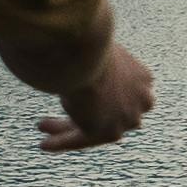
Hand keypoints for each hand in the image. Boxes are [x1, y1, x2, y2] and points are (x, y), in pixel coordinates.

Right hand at [38, 38, 154, 153]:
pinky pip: (79, 139)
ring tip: (43, 125)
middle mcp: (140, 102)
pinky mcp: (105, 132)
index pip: (124, 94)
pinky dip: (61, 142)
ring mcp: (125, 119)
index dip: (103, 97)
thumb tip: (76, 51)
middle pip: (109, 113)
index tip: (83, 96)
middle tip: (64, 107)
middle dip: (85, 113)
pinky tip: (45, 144)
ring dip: (66, 128)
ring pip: (93, 128)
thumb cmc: (87, 42)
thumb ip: (94, 56)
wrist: (87, 54)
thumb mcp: (97, 45)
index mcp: (142, 79)